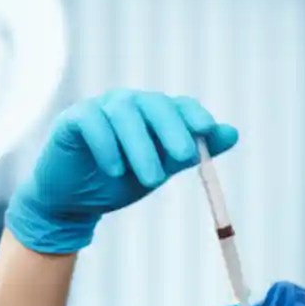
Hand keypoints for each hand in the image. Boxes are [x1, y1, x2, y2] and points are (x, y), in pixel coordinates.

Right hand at [6, 89, 238, 253]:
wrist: (74, 201)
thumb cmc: (120, 181)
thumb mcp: (161, 169)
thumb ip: (192, 153)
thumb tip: (232, 132)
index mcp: (151, 114)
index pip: (177, 105)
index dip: (193, 114)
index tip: (207, 130)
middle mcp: (127, 104)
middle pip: (152, 104)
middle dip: (171, 129)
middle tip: (184, 158)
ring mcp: (98, 108)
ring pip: (124, 113)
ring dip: (141, 146)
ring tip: (151, 180)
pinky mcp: (72, 120)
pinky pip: (91, 123)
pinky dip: (107, 146)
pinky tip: (115, 171)